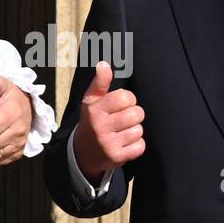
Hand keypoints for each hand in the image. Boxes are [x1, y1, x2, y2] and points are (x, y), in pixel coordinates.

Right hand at [72, 62, 144, 183]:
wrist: (82, 153)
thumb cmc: (92, 121)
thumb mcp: (91, 101)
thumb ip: (100, 83)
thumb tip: (104, 64)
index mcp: (95, 110)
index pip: (125, 97)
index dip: (128, 99)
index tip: (122, 104)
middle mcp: (100, 126)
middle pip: (136, 114)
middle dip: (134, 114)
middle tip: (124, 118)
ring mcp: (108, 143)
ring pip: (139, 130)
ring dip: (134, 130)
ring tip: (122, 131)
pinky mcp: (117, 158)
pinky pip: (140, 146)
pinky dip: (136, 145)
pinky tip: (125, 143)